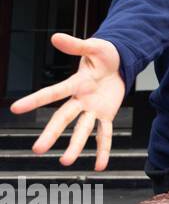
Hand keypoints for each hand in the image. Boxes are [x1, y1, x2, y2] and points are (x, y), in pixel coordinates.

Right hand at [10, 34, 125, 169]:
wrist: (119, 62)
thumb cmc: (104, 54)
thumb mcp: (94, 47)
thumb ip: (76, 45)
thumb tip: (55, 37)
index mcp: (75, 83)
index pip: (52, 93)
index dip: (35, 100)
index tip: (15, 108)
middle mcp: (80, 100)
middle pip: (63, 118)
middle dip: (51, 134)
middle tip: (37, 149)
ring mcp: (93, 109)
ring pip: (83, 130)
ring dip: (75, 146)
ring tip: (65, 162)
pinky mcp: (106, 114)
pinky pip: (105, 134)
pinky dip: (103, 150)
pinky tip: (99, 166)